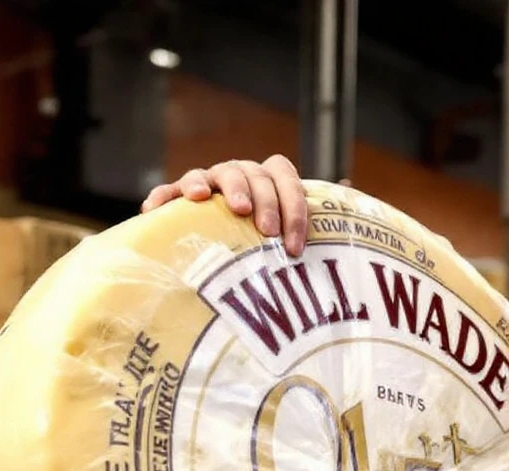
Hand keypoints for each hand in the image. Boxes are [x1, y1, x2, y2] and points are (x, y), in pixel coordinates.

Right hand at [140, 156, 308, 254]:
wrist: (220, 258)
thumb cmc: (265, 247)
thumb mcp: (294, 234)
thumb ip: (316, 214)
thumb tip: (350, 185)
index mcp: (271, 183)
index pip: (287, 180)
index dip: (294, 210)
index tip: (294, 247)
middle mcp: (242, 177)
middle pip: (253, 173)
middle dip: (263, 201)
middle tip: (264, 231)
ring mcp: (211, 184)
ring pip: (216, 173)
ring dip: (223, 188)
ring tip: (223, 206)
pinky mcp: (179, 199)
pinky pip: (170, 192)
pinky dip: (165, 196)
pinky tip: (157, 208)